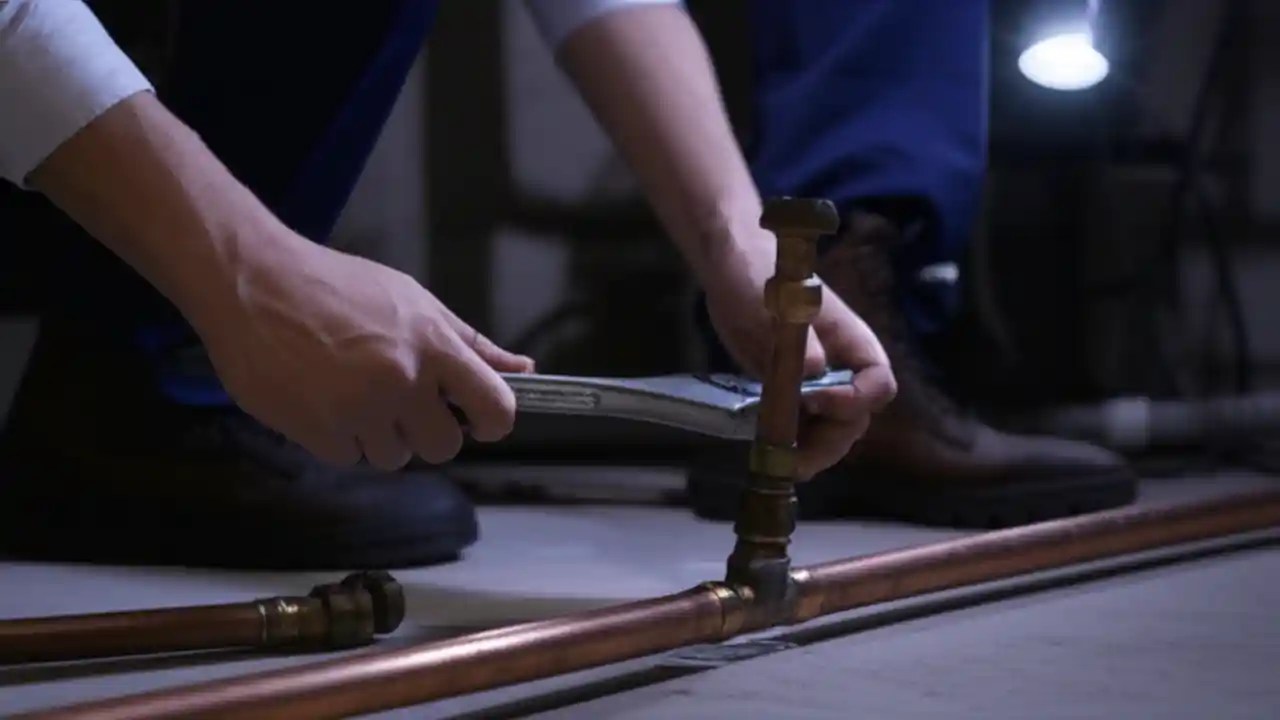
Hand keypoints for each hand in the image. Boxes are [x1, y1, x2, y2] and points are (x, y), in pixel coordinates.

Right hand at [189, 230, 534, 469]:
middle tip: (400, 401)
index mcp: (433, 345)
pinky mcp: (318, 430)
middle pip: (444, 446)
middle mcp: (402, 380)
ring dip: (379, 435)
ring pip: (395, 458)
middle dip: (427, 431)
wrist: (254, 283)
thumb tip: (524, 369)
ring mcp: (359, 409)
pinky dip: (340, 438)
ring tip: (353, 391)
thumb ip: (471, 344)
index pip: (496, 408)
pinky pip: (350, 458)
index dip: (493, 420)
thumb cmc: (336, 288)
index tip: (478, 418)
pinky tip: (324, 399)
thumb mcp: (414, 302)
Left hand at [702, 232, 895, 478]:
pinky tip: (771, 452)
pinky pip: (803, 428)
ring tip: (783, 465)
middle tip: (797, 461)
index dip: (853, 400)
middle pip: (856, 418)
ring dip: (813, 452)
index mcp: (853, 341)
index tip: (814, 401)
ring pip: (831, 430)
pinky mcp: (791, 392)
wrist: (732, 271)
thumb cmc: (759, 274)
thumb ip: (798, 338)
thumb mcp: (776, 303)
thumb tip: (814, 375)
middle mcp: (843, 367)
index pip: (877, 383)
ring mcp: (818, 383)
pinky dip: (792, 444)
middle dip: (831, 442)